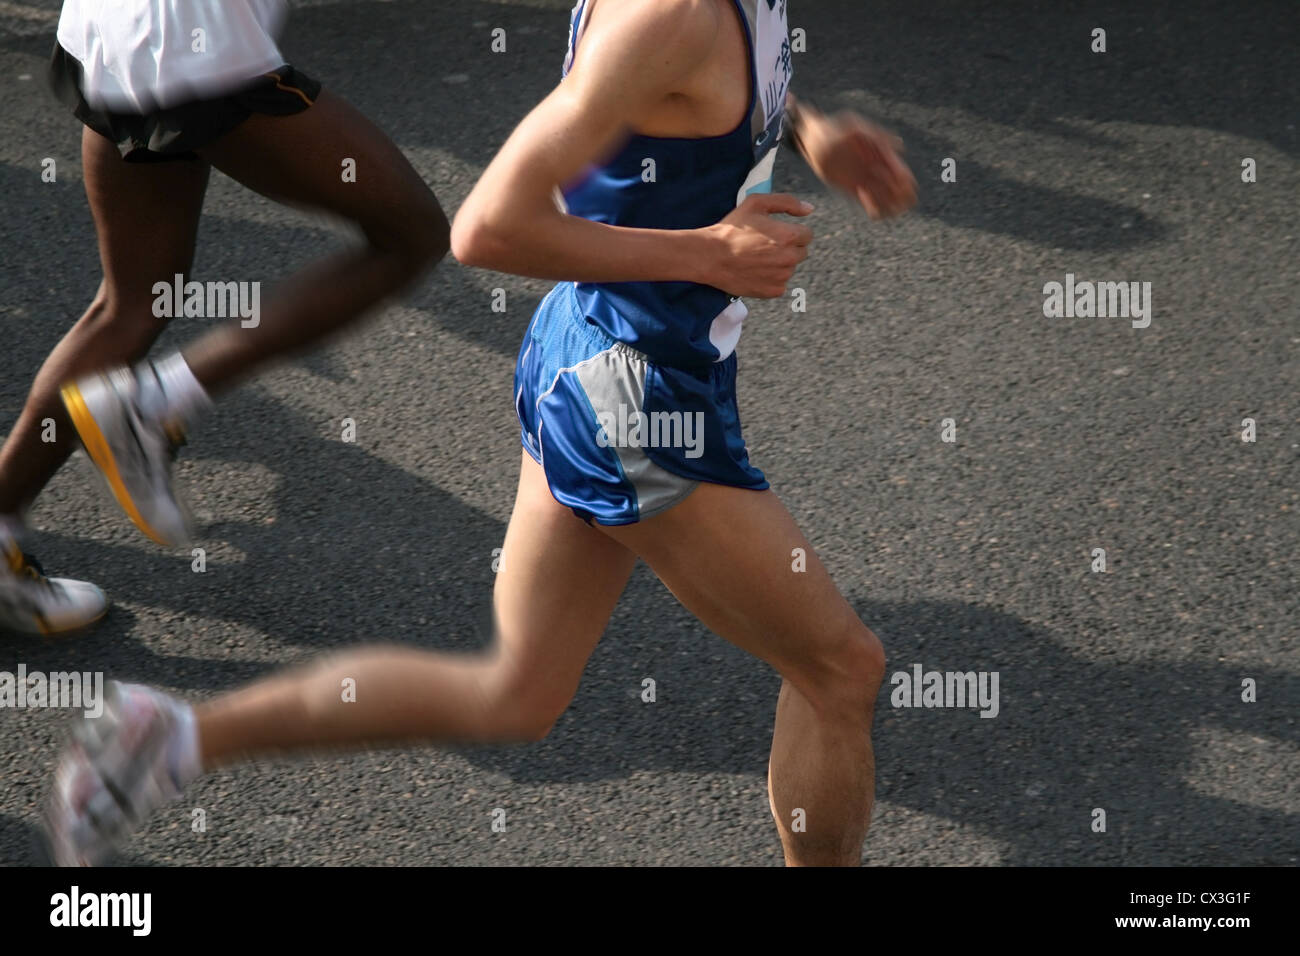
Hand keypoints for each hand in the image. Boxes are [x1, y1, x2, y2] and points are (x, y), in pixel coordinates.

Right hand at [700, 193, 813, 297]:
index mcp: (790, 235)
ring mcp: (782, 276)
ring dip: (780, 263)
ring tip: (757, 258)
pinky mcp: (773, 291)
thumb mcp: (757, 203)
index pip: (807, 235)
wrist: (711, 256)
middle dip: (788, 247)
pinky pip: (780, 283)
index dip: (791, 231)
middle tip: (765, 245)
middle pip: (801, 252)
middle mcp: (790, 258)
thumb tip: (809, 209)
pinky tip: (755, 270)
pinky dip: (771, 278)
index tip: (775, 233)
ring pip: (790, 268)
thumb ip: (787, 202)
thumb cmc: (732, 228)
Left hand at [794, 105, 916, 218]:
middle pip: (898, 188)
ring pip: (886, 198)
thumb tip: (900, 145)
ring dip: (889, 206)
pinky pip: (869, 203)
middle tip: (893, 200)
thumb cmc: (834, 128)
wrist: (811, 140)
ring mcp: (865, 179)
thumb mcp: (854, 126)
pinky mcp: (853, 188)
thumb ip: (876, 134)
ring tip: (885, 210)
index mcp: (881, 153)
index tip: (901, 186)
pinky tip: (873, 213)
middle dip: (900, 197)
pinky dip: (874, 209)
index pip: (901, 171)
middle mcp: (876, 168)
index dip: (906, 181)